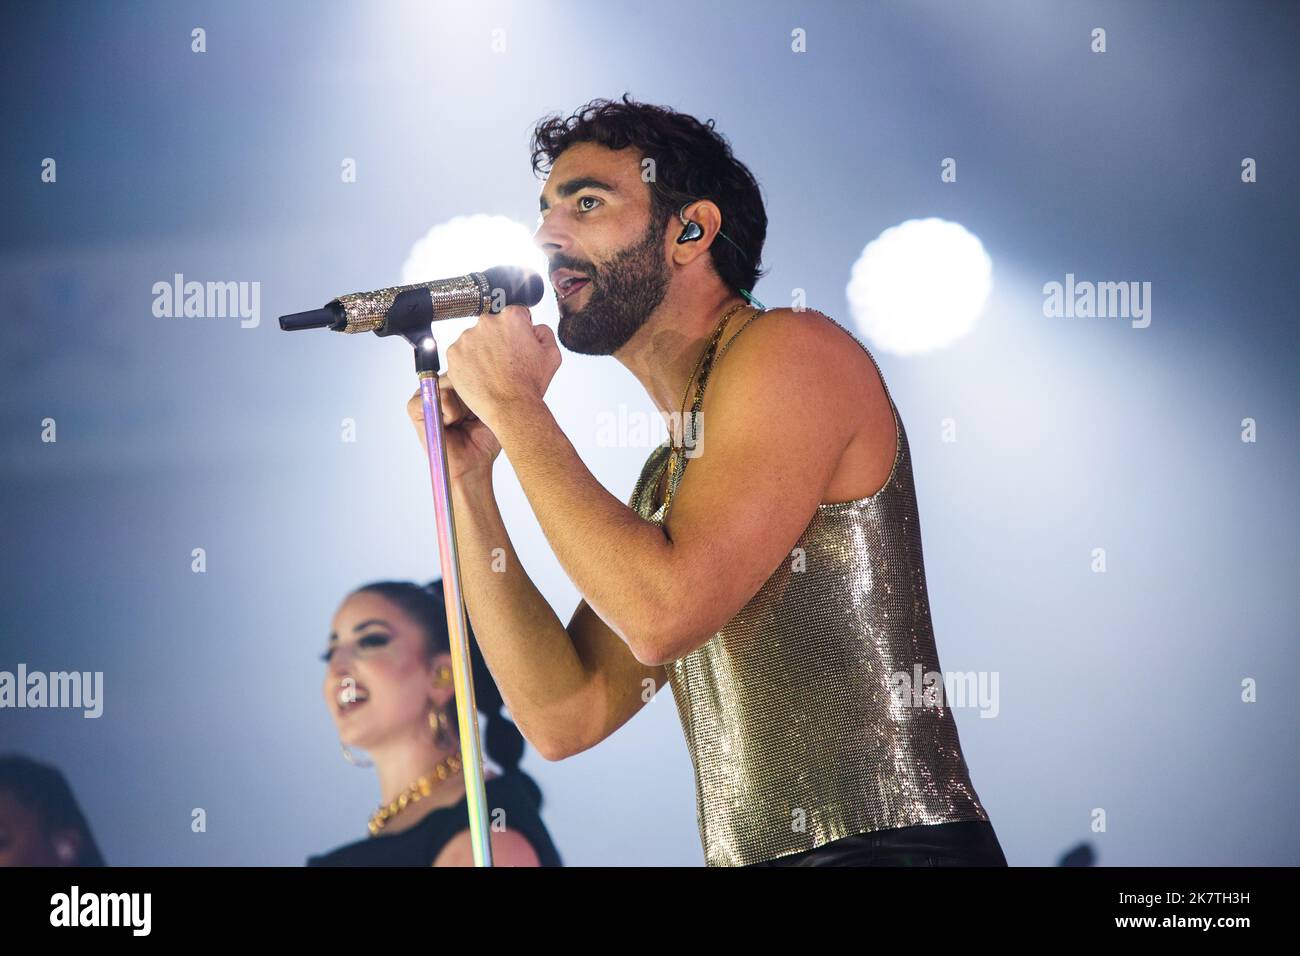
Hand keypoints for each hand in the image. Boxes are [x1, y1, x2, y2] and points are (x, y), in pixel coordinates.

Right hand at [407, 373, 501, 483]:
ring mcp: (425, 393)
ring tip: (463, 421)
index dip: (480, 382)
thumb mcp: (492, 402)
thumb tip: (480, 363)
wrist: (475, 464)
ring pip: (450, 383)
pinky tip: (451, 425)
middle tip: (473, 417)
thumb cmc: (485, 437)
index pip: (468, 364)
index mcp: (456, 381)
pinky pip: (436, 396)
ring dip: (462, 405)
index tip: (483, 406)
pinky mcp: (415, 406)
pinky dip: (449, 412)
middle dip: (472, 394)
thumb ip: (484, 381)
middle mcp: (440, 384)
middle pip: (459, 371)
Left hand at [443, 305, 561, 433]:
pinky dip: (468, 363)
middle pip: (493, 326)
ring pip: (475, 340)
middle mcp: (486, 322)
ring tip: (493, 372)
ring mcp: (467, 337)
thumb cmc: (531, 383)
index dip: (519, 332)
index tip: (518, 347)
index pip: (515, 315)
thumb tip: (533, 326)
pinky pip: (460, 354)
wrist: (510, 408)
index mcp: (511, 317)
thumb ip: (544, 331)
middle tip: (506, 363)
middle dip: (499, 340)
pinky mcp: (453, 354)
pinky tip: (481, 375)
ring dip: (482, 351)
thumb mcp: (552, 354)